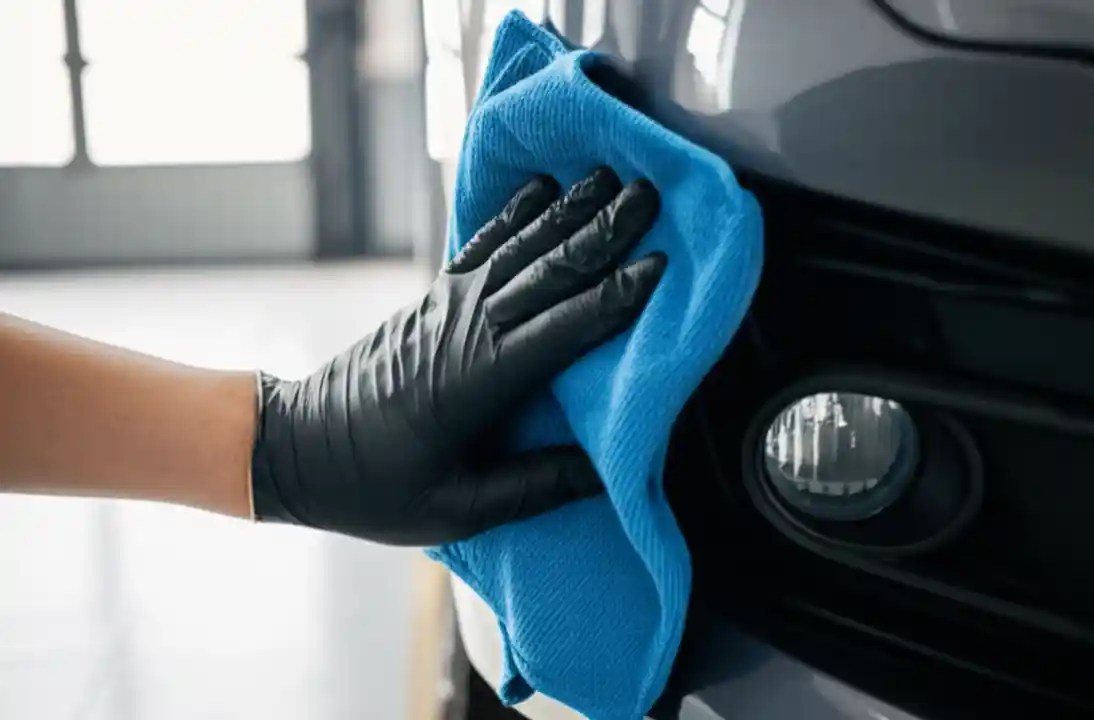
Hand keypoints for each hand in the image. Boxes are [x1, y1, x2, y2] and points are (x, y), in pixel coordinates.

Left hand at [251, 168, 664, 544]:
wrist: (296, 448)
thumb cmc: (375, 488)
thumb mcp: (458, 509)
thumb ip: (537, 487)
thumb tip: (609, 470)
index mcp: (480, 381)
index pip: (563, 328)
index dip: (615, 296)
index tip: (662, 265)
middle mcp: (467, 328)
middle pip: (548, 271)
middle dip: (603, 232)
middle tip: (651, 197)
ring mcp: (447, 305)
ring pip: (520, 247)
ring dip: (568, 210)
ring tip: (610, 176)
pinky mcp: (433, 297)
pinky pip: (483, 245)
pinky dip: (515, 213)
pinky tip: (540, 187)